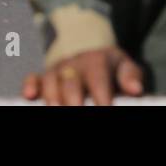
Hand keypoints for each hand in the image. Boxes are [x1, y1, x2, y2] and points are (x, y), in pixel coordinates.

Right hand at [21, 47, 144, 105]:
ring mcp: (57, 70)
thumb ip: (131, 75)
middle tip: (76, 110)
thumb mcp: (125, 66)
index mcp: (97, 61)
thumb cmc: (111, 69)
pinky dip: (29, 85)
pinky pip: (33, 78)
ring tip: (55, 109)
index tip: (106, 108)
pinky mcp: (44, 76)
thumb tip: (136, 89)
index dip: (101, 95)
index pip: (98, 78)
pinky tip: (29, 96)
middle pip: (71, 81)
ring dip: (51, 96)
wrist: (91, 54)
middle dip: (73, 99)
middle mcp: (74, 64)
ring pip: (50, 80)